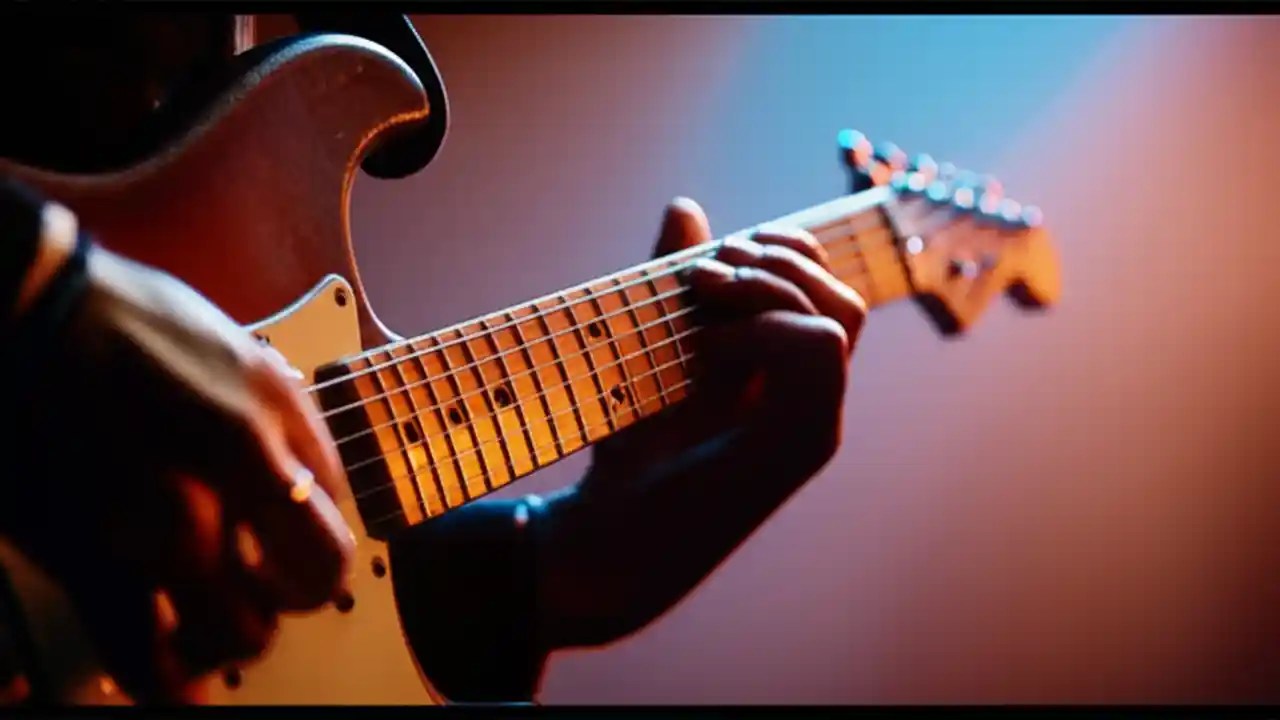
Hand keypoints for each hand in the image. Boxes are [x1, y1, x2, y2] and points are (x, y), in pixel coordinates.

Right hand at [1, 231, 354, 702]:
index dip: (313, 526)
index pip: (338, 503)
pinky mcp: (97, 558)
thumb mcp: (237, 350)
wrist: (26, 312)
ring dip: (231, 636)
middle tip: (264, 588)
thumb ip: (278, 421)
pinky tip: (172, 675)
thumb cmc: (123, 320)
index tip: (288, 536)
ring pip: (242, 633)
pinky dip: (168, 679)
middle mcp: (237, 465)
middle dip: (295, 592)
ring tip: (206, 622)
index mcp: (275, 409)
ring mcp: (168, 518)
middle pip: (315, 577)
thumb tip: (301, 478)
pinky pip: (147, 658)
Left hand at [537, 197, 864, 647]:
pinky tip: (705, 352)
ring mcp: (814, 426)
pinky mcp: (800, 444)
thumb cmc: (629, 449)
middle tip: (702, 279)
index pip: (826, 289)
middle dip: (776, 261)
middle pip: (844, 297)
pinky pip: (816, 348)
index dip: (780, 252)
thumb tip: (687, 206)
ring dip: (765, 290)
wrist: (607, 537)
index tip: (707, 261)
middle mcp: (814, 403)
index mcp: (790, 380)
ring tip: (699, 312)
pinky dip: (758, 328)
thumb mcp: (649, 344)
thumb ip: (673, 279)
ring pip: (839, 317)